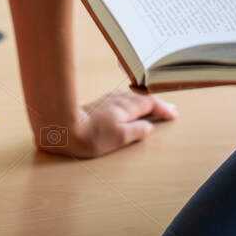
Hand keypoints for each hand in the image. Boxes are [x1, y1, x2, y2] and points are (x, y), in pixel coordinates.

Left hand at [36, 88, 177, 157]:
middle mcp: (119, 101)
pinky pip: (122, 98)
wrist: (62, 127)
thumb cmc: (90, 136)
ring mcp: (108, 101)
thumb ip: (137, 131)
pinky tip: (128, 103)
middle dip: (157, 103)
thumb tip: (149, 127)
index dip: (163, 108)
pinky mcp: (99, 104)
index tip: (173, 114)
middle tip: (169, 109)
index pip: (150, 104)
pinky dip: (132, 100)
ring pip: (132, 97)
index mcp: (127, 108)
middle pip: (143, 98)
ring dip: (144, 100)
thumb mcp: (119, 138)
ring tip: (153, 105)